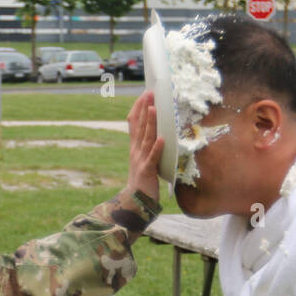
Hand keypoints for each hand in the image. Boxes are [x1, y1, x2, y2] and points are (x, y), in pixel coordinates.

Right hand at [126, 89, 164, 203]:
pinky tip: (162, 139)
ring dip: (150, 123)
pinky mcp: (147, 171)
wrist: (135, 202)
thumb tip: (158, 132)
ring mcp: (140, 160)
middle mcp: (136, 151)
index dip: (138, 108)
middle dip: (144, 109)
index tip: (144, 95)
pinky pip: (153, 158)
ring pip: (146, 138)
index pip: (133, 123)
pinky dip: (157, 148)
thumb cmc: (142, 181)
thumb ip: (148, 146)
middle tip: (149, 93)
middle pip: (139, 126)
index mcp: (135, 147)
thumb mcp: (143, 160)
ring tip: (153, 109)